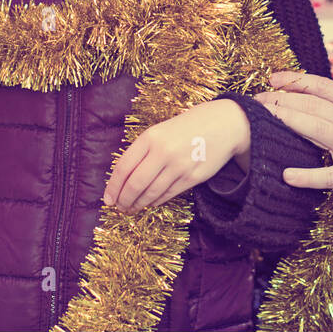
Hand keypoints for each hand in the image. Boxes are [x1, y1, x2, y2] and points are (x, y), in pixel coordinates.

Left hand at [104, 99, 250, 213]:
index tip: (108, 198)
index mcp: (151, 137)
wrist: (225, 124)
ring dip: (138, 204)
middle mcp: (163, 152)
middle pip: (135, 184)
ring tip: (132, 208)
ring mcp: (179, 166)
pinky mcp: (193, 178)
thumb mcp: (161, 130)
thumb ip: (144, 150)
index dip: (113, 186)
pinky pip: (168, 195)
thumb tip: (123, 177)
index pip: (124, 167)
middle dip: (124, 200)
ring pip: (151, 193)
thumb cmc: (188, 126)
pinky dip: (156, 201)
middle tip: (120, 207)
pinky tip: (150, 202)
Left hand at [254, 71, 332, 204]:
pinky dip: (305, 176)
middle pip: (312, 106)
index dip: (295, 80)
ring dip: (286, 121)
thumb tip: (320, 94)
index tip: (274, 78)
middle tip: (259, 98)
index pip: (322, 87)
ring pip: (315, 130)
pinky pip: (326, 177)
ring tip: (264, 116)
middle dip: (282, 99)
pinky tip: (286, 175)